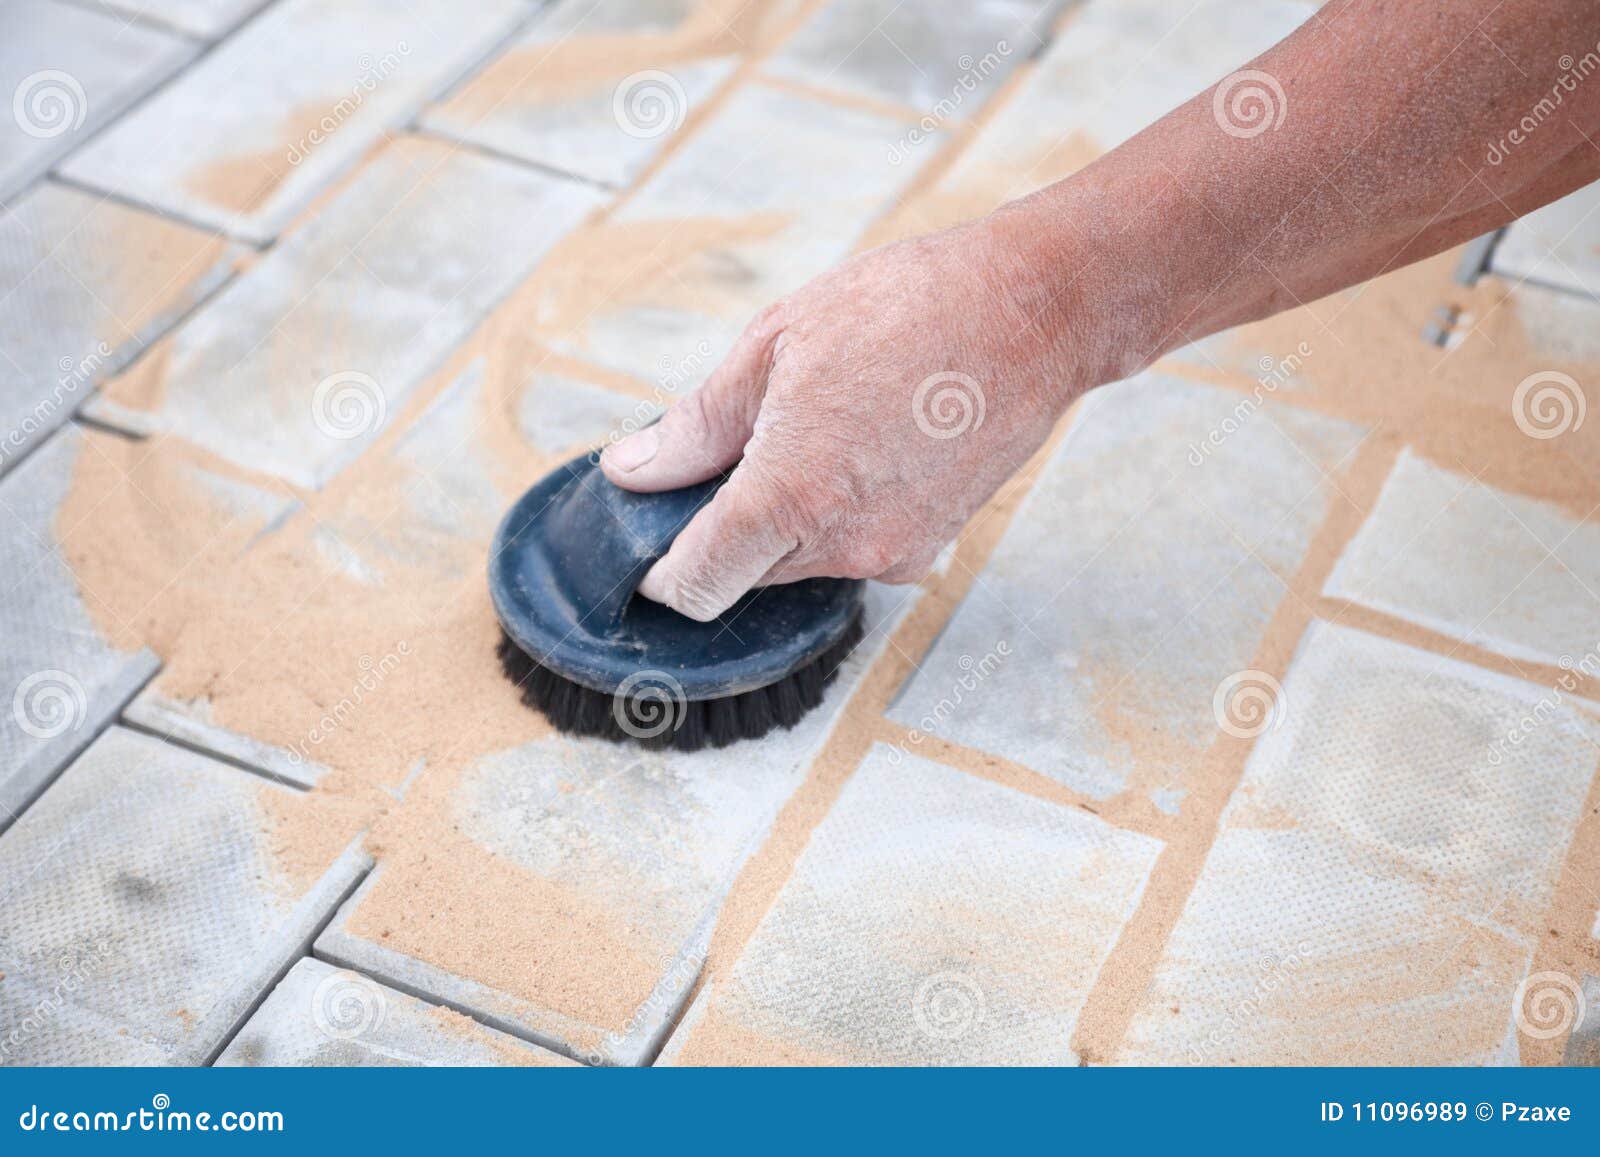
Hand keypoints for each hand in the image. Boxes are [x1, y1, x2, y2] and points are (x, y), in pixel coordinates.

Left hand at [599, 217, 1085, 621]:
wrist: (1034, 313)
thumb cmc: (909, 309)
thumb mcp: (774, 345)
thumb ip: (696, 426)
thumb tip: (632, 471)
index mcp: (788, 495)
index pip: (695, 586)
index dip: (661, 572)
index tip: (652, 541)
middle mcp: (841, 545)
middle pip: (744, 574)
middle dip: (723, 529)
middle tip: (734, 448)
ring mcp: (893, 553)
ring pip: (800, 561)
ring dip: (786, 515)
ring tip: (817, 424)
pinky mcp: (931, 546)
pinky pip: (855, 547)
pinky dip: (839, 512)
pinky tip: (862, 442)